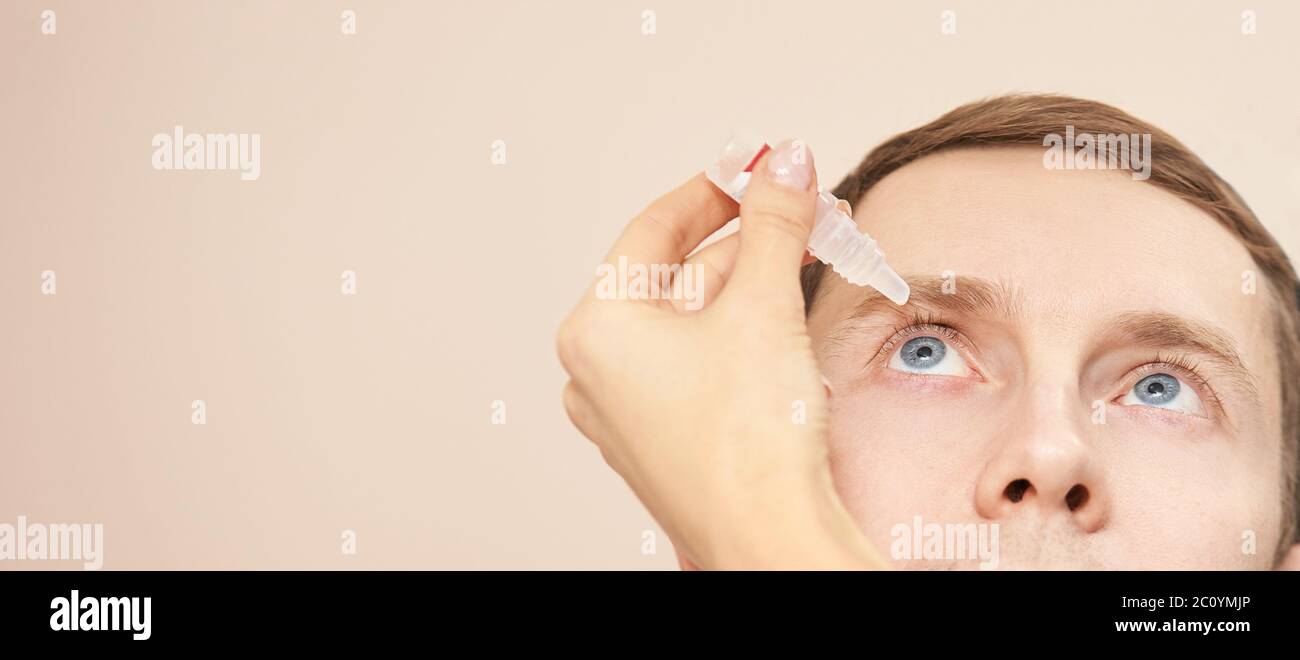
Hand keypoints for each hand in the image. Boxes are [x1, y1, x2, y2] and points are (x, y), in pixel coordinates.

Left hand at [557, 140, 886, 568]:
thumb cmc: (747, 443)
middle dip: (745, 239)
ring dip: (751, 283)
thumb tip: (785, 167)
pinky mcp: (667, 440)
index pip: (651, 231)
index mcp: (595, 330)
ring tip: (808, 250)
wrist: (772, 540)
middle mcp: (599, 372)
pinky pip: (699, 364)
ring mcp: (630, 412)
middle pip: (676, 275)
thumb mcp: (764, 305)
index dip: (712, 190)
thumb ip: (773, 223)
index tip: (755, 166)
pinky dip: (742, 332)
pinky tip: (785, 313)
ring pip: (692, 322)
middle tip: (799, 204)